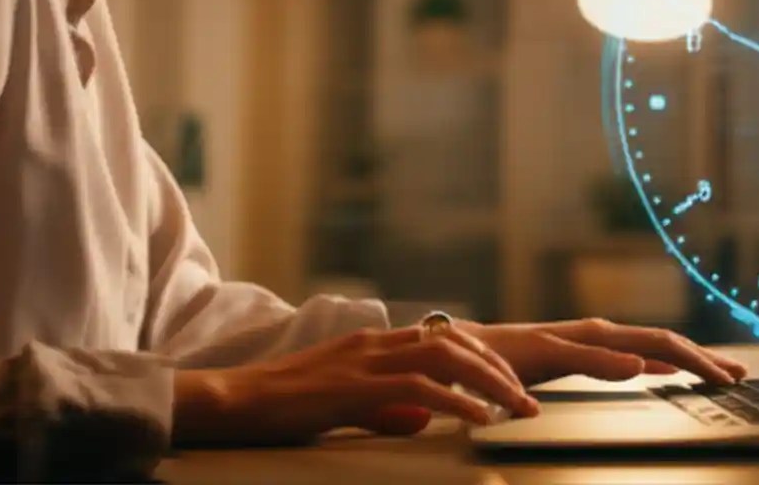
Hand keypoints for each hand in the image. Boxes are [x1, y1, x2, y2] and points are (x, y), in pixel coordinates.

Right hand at [171, 325, 539, 444]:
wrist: (231, 401)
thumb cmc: (281, 407)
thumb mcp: (343, 404)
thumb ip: (385, 408)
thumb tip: (423, 420)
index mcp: (373, 343)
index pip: (442, 338)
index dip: (482, 358)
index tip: (509, 383)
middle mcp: (375, 343)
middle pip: (455, 343)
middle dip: (498, 369)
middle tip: (527, 398)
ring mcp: (364, 361)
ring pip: (446, 359)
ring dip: (489, 383)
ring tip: (517, 407)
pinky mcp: (352, 387)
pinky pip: (417, 389)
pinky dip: (455, 402)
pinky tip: (479, 418)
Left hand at [460, 318, 748, 385]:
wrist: (459, 351)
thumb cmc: (496, 359)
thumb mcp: (544, 360)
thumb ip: (593, 362)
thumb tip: (642, 365)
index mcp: (595, 336)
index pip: (661, 346)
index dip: (697, 361)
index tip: (725, 378)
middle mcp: (597, 334)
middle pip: (664, 343)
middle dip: (704, 358)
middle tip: (740, 376)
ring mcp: (591, 341)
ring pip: (652, 347)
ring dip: (687, 358)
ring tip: (718, 371)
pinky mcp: (582, 351)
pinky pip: (633, 355)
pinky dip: (660, 362)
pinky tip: (669, 372)